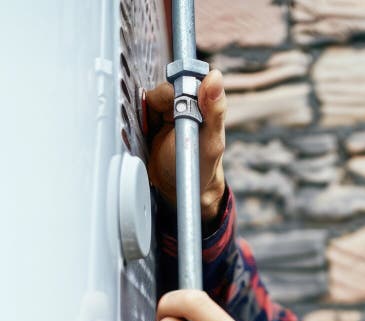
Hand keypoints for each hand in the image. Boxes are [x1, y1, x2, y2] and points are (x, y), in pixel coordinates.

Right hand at [146, 70, 226, 222]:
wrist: (180, 188)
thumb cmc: (201, 167)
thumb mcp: (210, 140)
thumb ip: (214, 110)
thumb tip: (215, 75)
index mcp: (202, 104)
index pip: (184, 80)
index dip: (176, 92)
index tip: (174, 109)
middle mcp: (184, 105)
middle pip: (162, 90)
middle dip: (160, 107)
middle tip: (166, 127)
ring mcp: (165, 113)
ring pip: (148, 100)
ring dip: (148, 116)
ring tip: (155, 134)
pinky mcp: (150, 122)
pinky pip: (138, 111)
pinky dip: (138, 121)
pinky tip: (146, 134)